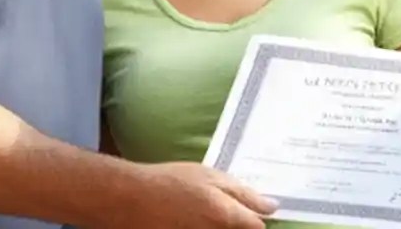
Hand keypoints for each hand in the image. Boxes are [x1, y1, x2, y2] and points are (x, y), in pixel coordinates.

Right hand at [119, 162, 276, 228]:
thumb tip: (272, 206)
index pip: (257, 227)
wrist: (128, 199)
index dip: (256, 219)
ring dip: (221, 227)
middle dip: (238, 224)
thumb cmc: (169, 182)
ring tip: (201, 214)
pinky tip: (190, 221)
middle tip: (219, 211)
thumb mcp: (208, 176)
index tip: (250, 213)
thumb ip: (243, 193)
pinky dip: (203, 227)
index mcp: (226, 217)